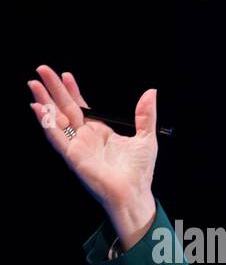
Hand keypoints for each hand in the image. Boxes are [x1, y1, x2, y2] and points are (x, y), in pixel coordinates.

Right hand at [28, 65, 158, 248]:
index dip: (72, 90)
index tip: (66, 75)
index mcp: (100, 131)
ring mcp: (77, 146)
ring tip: (34, 84)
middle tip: (42, 70)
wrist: (135, 194)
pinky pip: (57, 138)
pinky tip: (39, 110)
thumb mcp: (146, 137)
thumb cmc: (140, 171)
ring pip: (56, 119)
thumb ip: (146, 114)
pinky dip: (47, 124)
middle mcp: (86, 137)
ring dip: (44, 102)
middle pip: (65, 108)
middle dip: (53, 89)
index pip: (82, 106)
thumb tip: (151, 92)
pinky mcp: (73, 156)